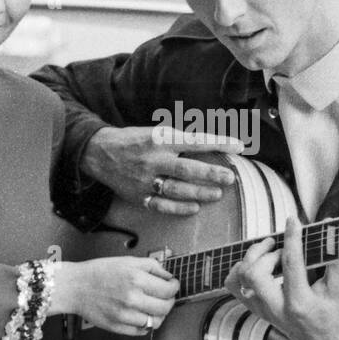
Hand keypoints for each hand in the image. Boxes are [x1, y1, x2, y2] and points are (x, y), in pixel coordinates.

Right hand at [49, 258, 178, 334]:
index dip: (174, 287)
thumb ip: (152, 266)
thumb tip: (169, 277)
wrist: (75, 286)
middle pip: (165, 308)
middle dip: (170, 301)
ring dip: (159, 315)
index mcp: (136, 279)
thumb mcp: (128, 261)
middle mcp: (131, 299)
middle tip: (165, 296)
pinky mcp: (117, 327)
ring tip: (153, 307)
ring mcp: (124, 315)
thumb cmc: (100, 272)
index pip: (168, 290)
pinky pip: (141, 331)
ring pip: (155, 323)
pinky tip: (141, 315)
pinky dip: (145, 324)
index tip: (172, 285)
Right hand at [81, 125, 242, 215]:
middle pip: (187, 169)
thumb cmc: (133, 141)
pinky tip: (194, 207)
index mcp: (160, 139)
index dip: (219, 143)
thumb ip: (179, 140)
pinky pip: (161, 205)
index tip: (239, 146)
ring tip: (217, 193)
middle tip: (229, 178)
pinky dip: (178, 208)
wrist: (99, 153)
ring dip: (199, 193)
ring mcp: (145, 180)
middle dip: (211, 174)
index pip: (195, 141)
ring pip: (177, 189)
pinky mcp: (138, 196)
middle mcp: (153, 160)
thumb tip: (210, 145)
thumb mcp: (155, 131)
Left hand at [224, 216, 338, 339]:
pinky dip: (241, 270)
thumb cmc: (332, 315)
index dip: (292, 239)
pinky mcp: (255, 308)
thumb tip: (331, 229)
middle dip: (265, 253)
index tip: (293, 221)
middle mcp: (276, 308)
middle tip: (280, 248)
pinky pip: (234, 286)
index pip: (291, 265)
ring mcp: (262, 309)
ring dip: (251, 259)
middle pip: (254, 274)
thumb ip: (335, 259)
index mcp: (299, 303)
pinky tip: (258, 264)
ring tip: (268, 253)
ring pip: (240, 279)